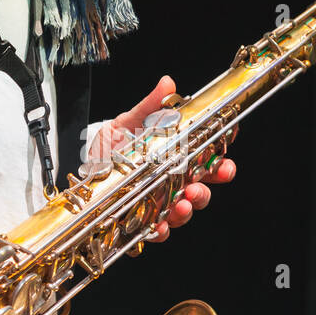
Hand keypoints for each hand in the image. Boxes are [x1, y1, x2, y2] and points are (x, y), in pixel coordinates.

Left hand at [88, 74, 236, 242]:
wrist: (87, 162)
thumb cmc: (115, 142)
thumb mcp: (131, 121)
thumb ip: (151, 106)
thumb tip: (168, 82)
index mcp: (178, 157)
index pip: (209, 158)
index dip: (222, 158)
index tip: (228, 152)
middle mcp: (174, 181)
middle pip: (204, 187)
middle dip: (211, 186)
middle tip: (210, 179)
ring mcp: (161, 202)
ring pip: (185, 210)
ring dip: (189, 209)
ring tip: (183, 204)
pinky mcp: (142, 220)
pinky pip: (157, 231)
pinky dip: (162, 231)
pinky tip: (161, 227)